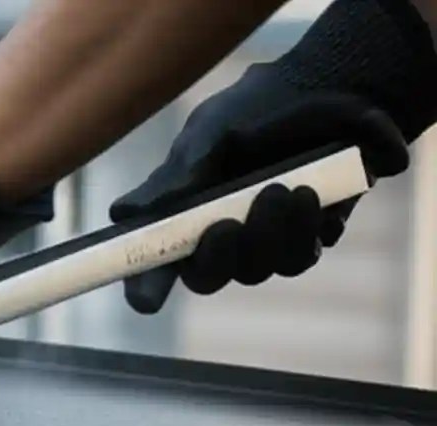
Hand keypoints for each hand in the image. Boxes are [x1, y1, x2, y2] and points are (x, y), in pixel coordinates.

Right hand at [112, 62, 409, 313]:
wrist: (338, 87)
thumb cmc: (264, 105)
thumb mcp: (214, 130)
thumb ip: (178, 174)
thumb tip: (123, 213)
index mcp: (182, 209)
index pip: (154, 259)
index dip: (145, 284)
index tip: (145, 302)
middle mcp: (217, 233)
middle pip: (205, 278)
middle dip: (216, 257)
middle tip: (228, 224)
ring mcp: (262, 240)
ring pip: (256, 270)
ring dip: (269, 235)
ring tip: (287, 187)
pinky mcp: (305, 238)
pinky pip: (299, 258)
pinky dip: (305, 230)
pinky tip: (312, 195)